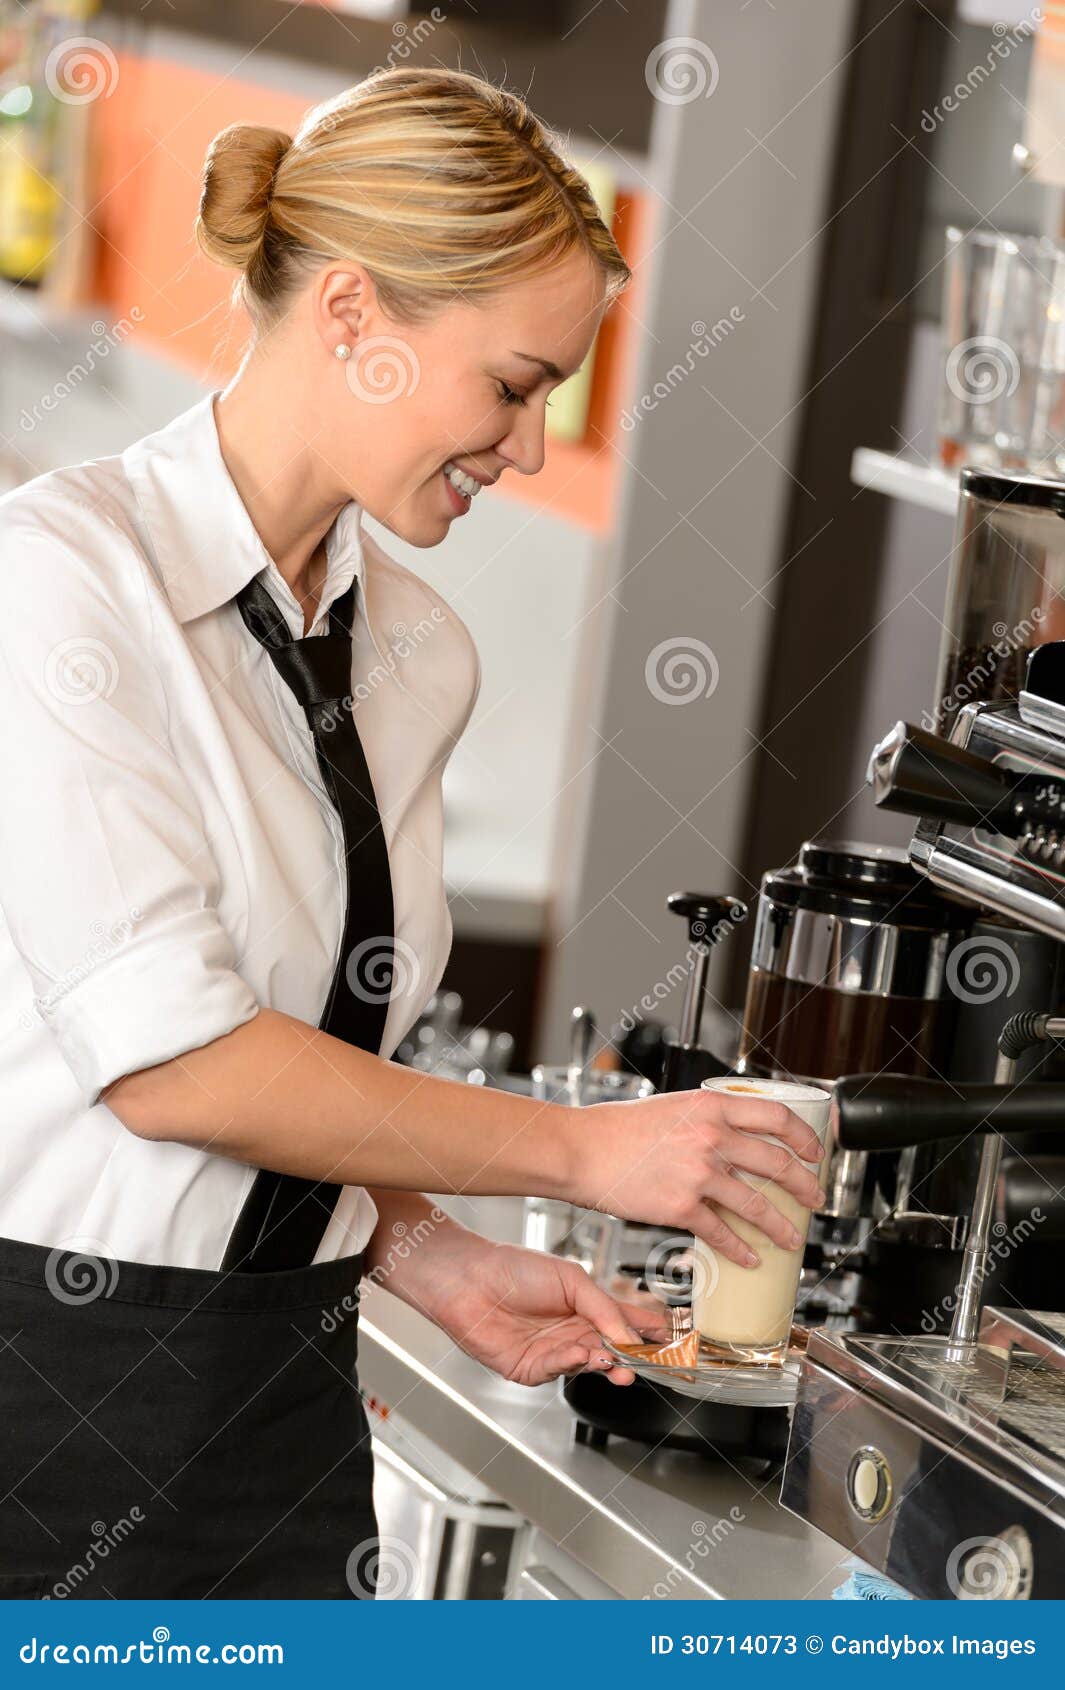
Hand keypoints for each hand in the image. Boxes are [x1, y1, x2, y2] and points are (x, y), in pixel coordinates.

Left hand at [416, 1235, 669, 1387]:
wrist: (468, 1278)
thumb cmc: (514, 1268)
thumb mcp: (570, 1278)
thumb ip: (603, 1307)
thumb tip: (629, 1335)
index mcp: (586, 1305)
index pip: (627, 1321)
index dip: (650, 1331)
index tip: (673, 1340)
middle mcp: (573, 1331)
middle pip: (612, 1349)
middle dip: (632, 1357)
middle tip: (649, 1362)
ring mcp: (553, 1351)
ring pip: (589, 1364)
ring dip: (605, 1364)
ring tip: (618, 1362)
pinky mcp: (530, 1369)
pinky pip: (558, 1370)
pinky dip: (571, 1363)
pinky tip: (580, 1353)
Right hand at [561, 1088, 825, 1267]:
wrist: (580, 1151)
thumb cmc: (616, 1129)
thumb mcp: (672, 1108)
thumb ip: (706, 1120)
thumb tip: (734, 1138)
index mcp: (711, 1106)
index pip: (778, 1117)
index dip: (805, 1138)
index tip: (816, 1153)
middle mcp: (711, 1138)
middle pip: (777, 1164)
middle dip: (805, 1187)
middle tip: (814, 1199)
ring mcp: (698, 1174)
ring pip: (757, 1206)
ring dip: (781, 1227)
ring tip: (792, 1238)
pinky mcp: (680, 1207)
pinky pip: (721, 1233)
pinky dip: (741, 1250)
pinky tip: (750, 1259)